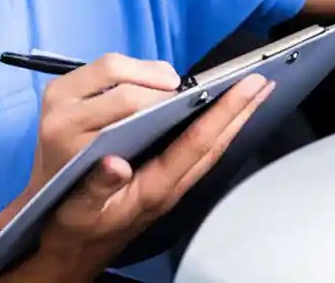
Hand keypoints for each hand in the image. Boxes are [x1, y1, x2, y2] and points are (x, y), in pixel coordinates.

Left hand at [28, 53, 182, 191]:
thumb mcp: (90, 208)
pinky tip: (151, 88)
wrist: (44, 196)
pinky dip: (133, 72)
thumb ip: (105, 186)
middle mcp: (57, 107)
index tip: (195, 99)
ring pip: (112, 63)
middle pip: (116, 70)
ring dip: (147, 71)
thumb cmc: (75, 203)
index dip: (162, 95)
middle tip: (185, 94)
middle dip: (157, 77)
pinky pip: (105, 66)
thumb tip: (119, 167)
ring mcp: (57, 92)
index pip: (124, 100)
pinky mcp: (61, 85)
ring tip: (172, 88)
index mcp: (66, 135)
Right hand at [39, 73, 273, 266]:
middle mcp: (169, 186)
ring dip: (233, 120)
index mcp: (153, 188)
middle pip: (215, 143)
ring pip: (211, 149)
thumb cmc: (71, 227)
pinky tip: (219, 117)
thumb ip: (95, 188)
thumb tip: (115, 165)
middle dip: (240, 112)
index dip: (223, 112)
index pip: (197, 143)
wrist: (70, 252)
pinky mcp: (165, 183)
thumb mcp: (76, 209)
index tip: (246, 86)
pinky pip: (199, 153)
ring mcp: (171, 185)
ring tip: (251, 94)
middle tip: (264, 82)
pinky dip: (215, 131)